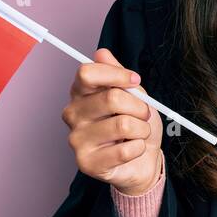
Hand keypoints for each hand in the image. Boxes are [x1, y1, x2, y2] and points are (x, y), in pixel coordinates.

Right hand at [62, 47, 163, 194]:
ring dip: (141, 129)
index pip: (87, 73)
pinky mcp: (86, 163)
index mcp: (80, 93)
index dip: (117, 74)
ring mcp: (76, 140)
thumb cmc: (136, 124)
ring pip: (122, 124)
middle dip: (139, 107)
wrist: (143, 159)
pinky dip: (139, 148)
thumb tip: (102, 53)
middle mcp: (73, 114)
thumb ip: (117, 73)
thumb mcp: (134, 94)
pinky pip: (126, 150)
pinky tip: (132, 150)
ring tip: (137, 133)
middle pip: (111, 98)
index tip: (135, 81)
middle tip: (143, 115)